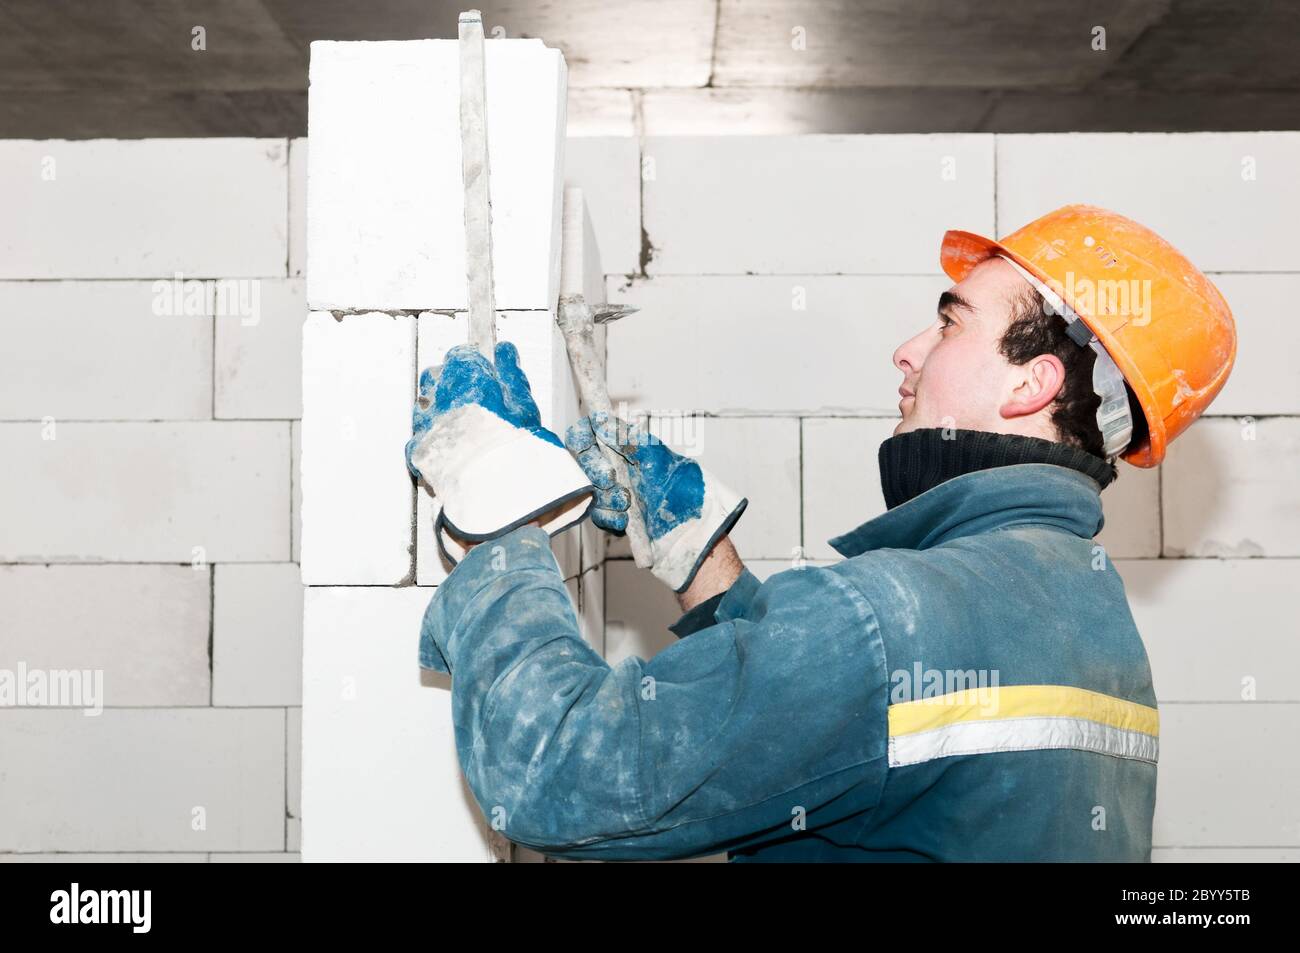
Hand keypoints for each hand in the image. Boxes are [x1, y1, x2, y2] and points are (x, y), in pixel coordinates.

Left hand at [406, 341, 592, 564]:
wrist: (497, 494)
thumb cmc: (515, 449)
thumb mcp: (524, 405)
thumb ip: (511, 374)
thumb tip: (505, 351)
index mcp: (468, 381)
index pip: (461, 357)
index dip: (473, 363)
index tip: (483, 370)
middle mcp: (441, 398)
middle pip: (437, 377)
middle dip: (451, 381)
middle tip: (472, 396)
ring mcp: (427, 425)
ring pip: (425, 404)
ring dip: (439, 407)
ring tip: (461, 422)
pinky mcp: (420, 451)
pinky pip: (419, 434)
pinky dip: (431, 436)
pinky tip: (448, 443)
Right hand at [564, 411, 746, 591]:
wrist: (693, 536)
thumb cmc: (686, 496)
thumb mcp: (660, 461)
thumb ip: (629, 440)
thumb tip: (601, 419)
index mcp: (629, 449)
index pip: (591, 435)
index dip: (581, 436)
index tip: (585, 442)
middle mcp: (619, 469)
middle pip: (583, 463)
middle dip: (594, 470)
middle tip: (611, 479)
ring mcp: (615, 494)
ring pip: (588, 491)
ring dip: (605, 498)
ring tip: (627, 504)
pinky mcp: (614, 518)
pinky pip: (596, 515)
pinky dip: (608, 518)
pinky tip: (625, 521)